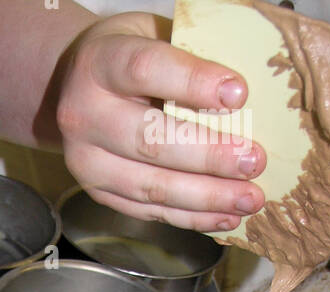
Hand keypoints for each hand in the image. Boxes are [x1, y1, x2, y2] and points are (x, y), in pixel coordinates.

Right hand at [56, 11, 265, 231]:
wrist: (75, 86)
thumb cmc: (129, 55)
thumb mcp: (153, 35)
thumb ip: (190, 55)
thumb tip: (248, 94)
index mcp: (100, 63)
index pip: (146, 70)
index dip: (193, 83)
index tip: (239, 95)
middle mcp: (85, 115)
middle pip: (151, 141)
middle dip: (209, 156)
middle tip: (254, 162)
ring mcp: (87, 161)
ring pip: (151, 186)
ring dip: (206, 197)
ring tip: (250, 200)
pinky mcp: (99, 193)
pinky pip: (148, 211)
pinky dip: (191, 217)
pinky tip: (225, 217)